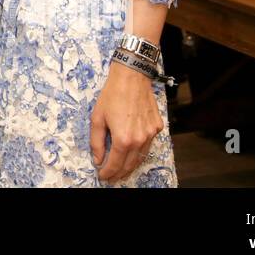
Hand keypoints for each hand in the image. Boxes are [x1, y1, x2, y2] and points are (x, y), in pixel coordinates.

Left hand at [89, 61, 163, 182]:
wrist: (132, 77)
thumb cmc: (112, 95)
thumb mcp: (97, 118)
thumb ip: (97, 142)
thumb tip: (98, 159)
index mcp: (123, 139)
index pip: (115, 164)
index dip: (107, 172)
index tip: (102, 176)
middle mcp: (140, 139)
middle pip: (130, 164)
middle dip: (120, 173)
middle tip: (112, 177)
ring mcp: (151, 134)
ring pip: (141, 156)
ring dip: (131, 165)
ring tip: (122, 170)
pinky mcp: (158, 127)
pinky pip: (149, 144)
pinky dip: (140, 150)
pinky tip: (133, 150)